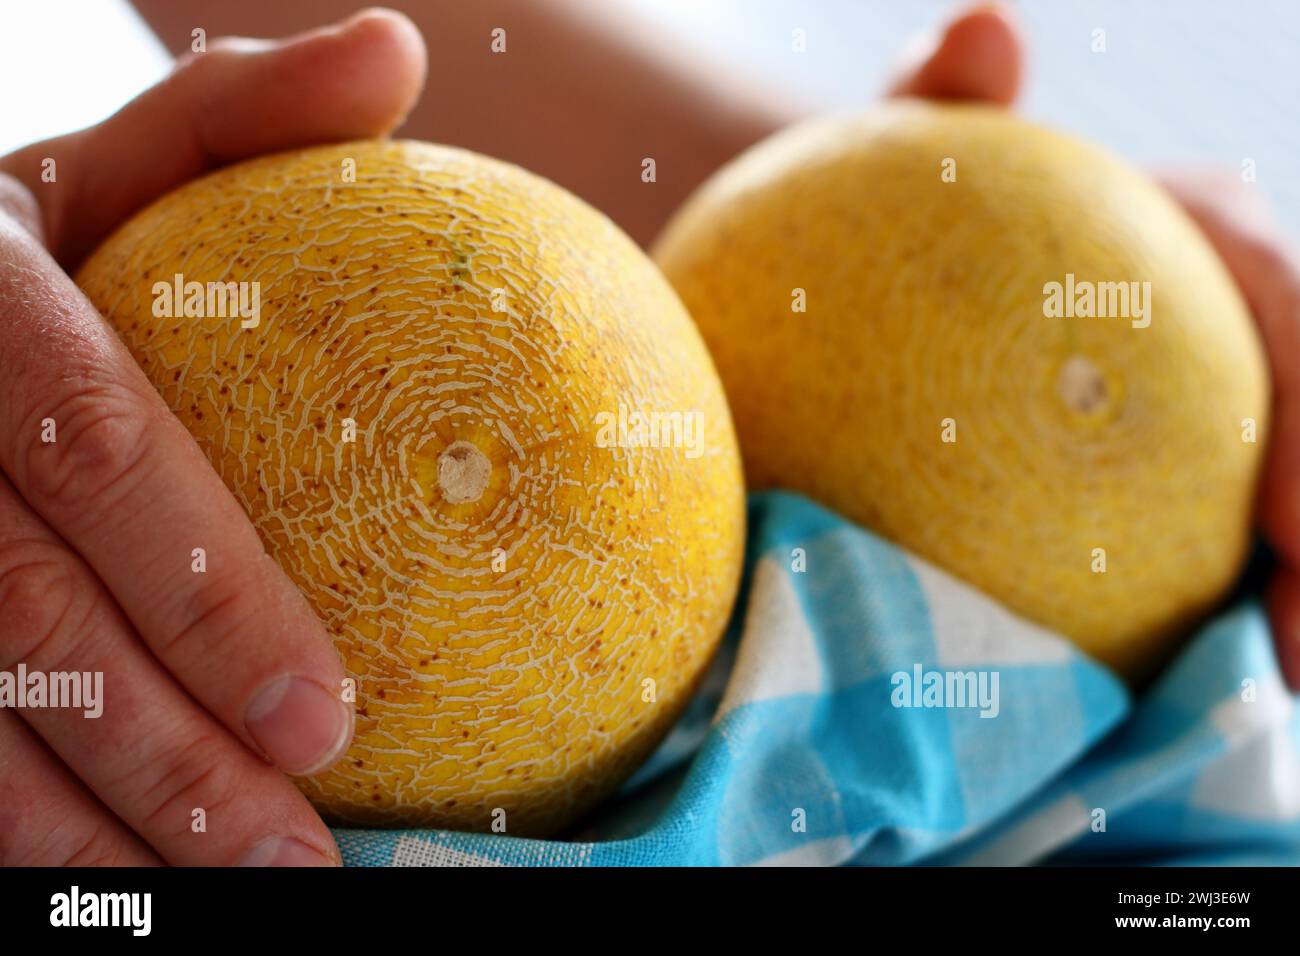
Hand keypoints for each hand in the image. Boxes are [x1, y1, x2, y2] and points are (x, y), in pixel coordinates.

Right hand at [0, 10, 425, 864]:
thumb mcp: (88, 163)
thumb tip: (397, 51)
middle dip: (161, 765)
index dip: (209, 595)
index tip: (336, 713)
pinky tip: (105, 891)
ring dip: (85, 845)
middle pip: (17, 630)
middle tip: (296, 860)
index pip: (95, 460)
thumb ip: (233, 114)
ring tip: (229, 904)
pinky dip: (9, 837)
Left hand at [885, 3, 1299, 688]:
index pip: (1280, 307)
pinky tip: (1160, 689)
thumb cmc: (890, 195)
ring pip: (1267, 493)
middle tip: (1296, 654)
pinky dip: (1195, 604)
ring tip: (1259, 693)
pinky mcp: (1136, 460)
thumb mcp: (902, 142)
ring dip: (1287, 595)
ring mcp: (1180, 395)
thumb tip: (986, 30)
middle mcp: (1207, 319)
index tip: (1298, 527)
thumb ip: (936, 98)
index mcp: (1183, 237)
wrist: (849, 259)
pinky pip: (1176, 535)